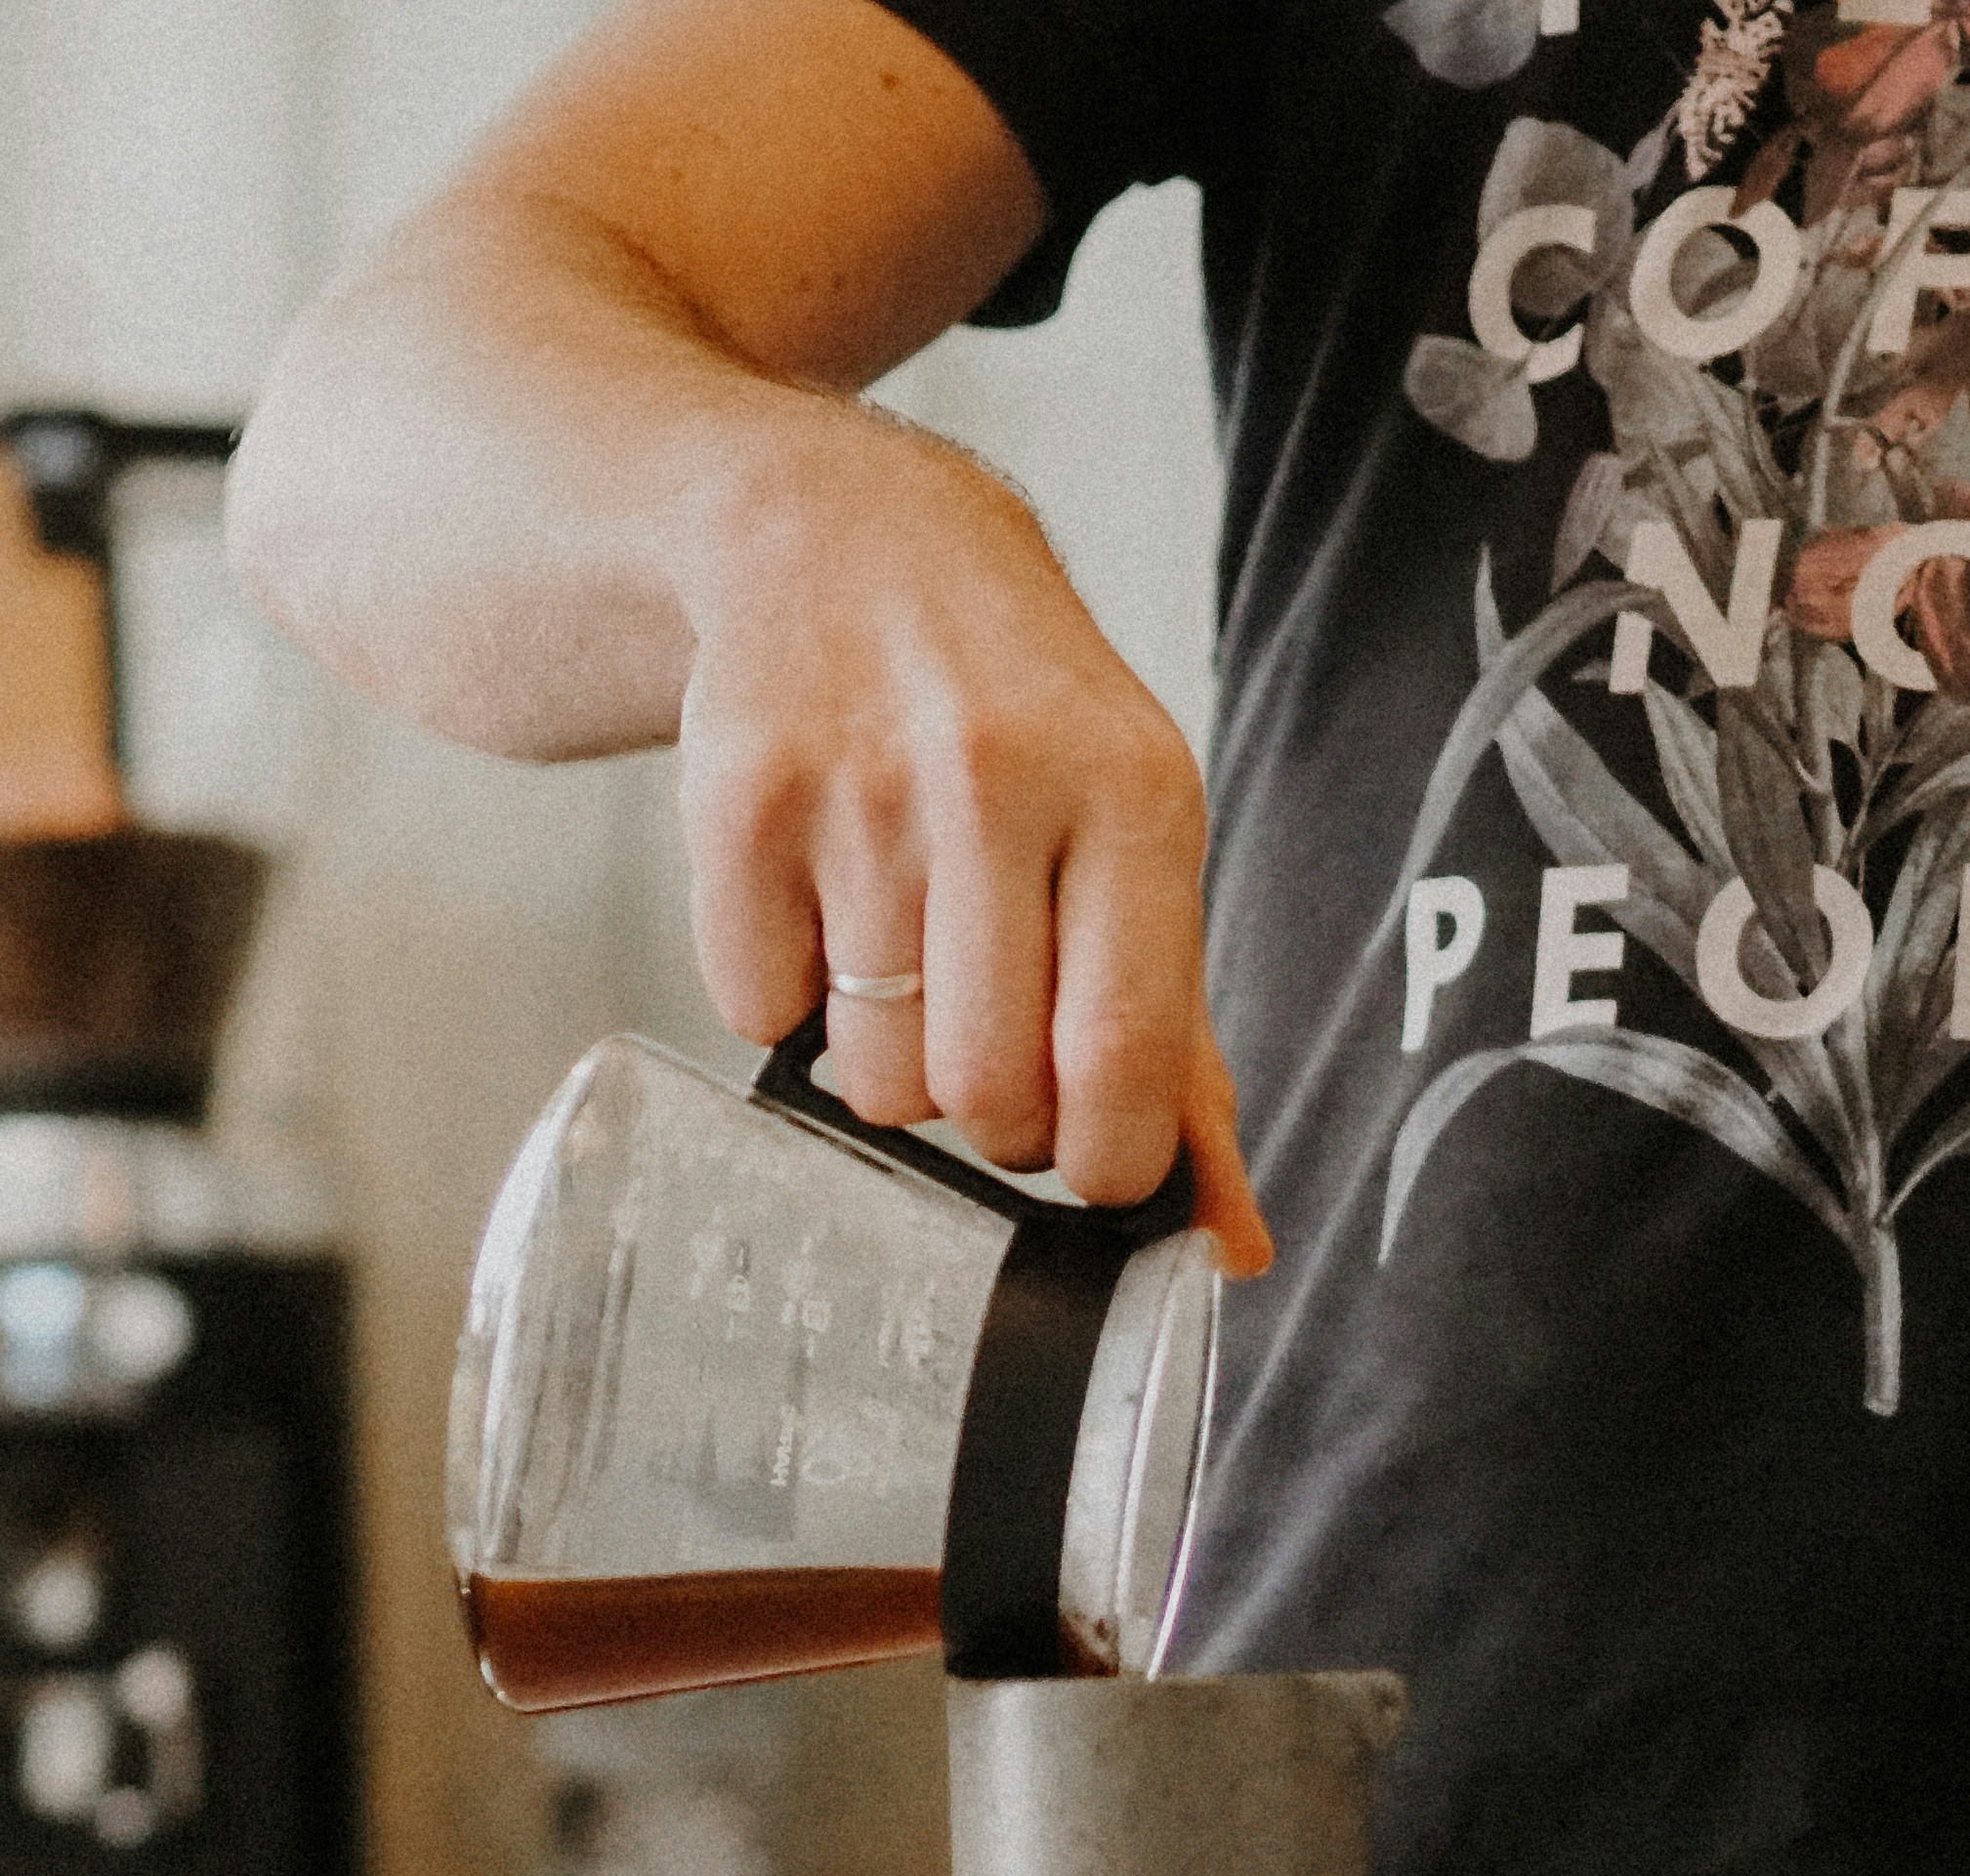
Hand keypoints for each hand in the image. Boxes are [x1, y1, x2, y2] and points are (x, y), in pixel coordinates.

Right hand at [670, 409, 1269, 1267]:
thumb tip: (1232, 1244)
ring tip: (898, 951)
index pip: (1125, 1058)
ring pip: (873, 1074)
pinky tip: (813, 902)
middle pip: (986, 1092)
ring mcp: (859, 788)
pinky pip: (759, 1014)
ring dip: (885, 1061)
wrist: (835, 537)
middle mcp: (1000, 777)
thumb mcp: (1131, 837)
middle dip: (988, 1116)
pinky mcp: (738, 800)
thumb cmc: (1009, 714)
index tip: (1088, 1163)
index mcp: (1135, 792)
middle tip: (986, 1039)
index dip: (1103, 1162)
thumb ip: (1181, 1050)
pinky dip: (784, 998)